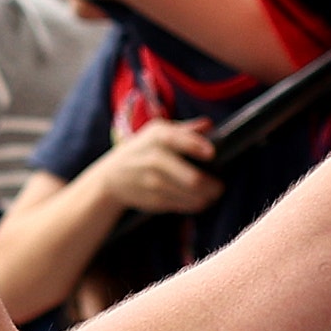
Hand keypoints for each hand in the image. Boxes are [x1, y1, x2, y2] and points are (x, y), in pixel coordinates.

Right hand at [78, 117, 221, 218]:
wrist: (111, 177)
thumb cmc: (142, 150)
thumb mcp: (157, 132)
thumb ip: (185, 130)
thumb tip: (209, 124)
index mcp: (157, 136)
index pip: (178, 139)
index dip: (197, 146)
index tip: (212, 154)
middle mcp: (154, 159)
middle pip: (192, 178)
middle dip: (212, 185)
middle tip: (219, 186)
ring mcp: (152, 181)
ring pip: (190, 195)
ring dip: (207, 197)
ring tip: (213, 194)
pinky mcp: (153, 200)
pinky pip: (182, 205)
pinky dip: (195, 204)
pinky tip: (200, 200)